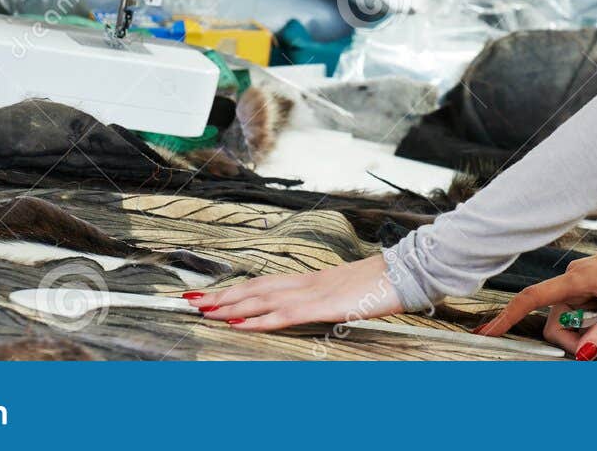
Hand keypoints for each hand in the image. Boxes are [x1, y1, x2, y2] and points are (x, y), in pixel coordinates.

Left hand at [185, 254, 402, 330]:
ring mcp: (312, 293)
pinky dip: (256, 320)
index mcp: (312, 280)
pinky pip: (282, 314)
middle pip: (255, 288)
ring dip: (230, 305)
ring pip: (261, 299)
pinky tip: (238, 324)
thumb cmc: (382, 283)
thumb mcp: (350, 292)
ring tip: (203, 309)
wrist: (405, 272)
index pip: (265, 283)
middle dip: (222, 295)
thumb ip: (329, 298)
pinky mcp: (321, 306)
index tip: (211, 294)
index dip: (236, 289)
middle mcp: (306, 283)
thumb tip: (319, 305)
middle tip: (191, 300)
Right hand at [475, 243, 596, 359]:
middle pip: (556, 321)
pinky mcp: (588, 286)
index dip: (508, 316)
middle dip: (577, 342)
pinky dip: (596, 325)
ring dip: (590, 334)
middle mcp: (574, 278)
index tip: (488, 331)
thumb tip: (582, 356)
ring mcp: (580, 282)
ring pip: (570, 321)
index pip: (533, 297)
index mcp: (578, 277)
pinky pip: (581, 314)